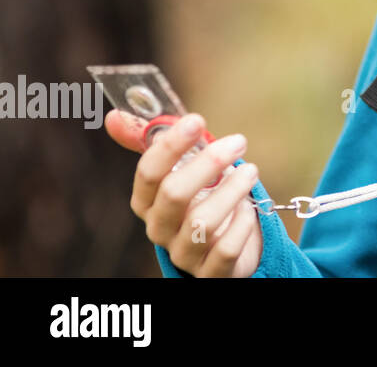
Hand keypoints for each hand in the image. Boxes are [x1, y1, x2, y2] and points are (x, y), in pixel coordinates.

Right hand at [106, 109, 263, 276]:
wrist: (225, 249)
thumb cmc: (201, 201)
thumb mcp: (179, 172)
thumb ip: (155, 144)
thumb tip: (113, 116)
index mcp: (147, 202)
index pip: (149, 173)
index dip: (171, 145)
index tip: (197, 120)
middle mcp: (160, 229)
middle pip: (174, 194)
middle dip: (208, 163)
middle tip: (238, 142)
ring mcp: (183, 254)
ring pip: (202, 223)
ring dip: (231, 191)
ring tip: (251, 171)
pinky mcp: (210, 272)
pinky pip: (225, 250)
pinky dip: (241, 225)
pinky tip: (250, 210)